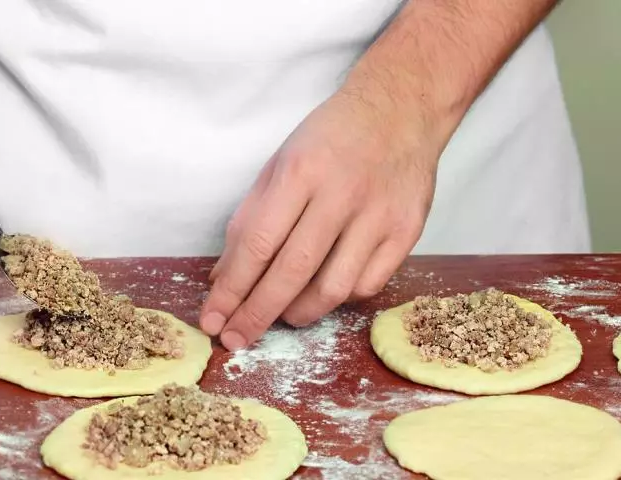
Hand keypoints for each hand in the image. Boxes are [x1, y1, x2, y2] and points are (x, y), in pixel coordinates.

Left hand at [199, 86, 440, 349]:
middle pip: (292, 273)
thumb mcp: (280, 163)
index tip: (213, 319)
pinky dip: (340, 298)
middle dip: (256, 314)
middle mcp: (342, 195)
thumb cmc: (331, 137)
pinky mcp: (407, 232)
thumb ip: (250, 218)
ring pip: (334, 289)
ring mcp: (379, 216)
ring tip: (281, 314)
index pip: (257, 245)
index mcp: (301, 172)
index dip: (231, 290)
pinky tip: (324, 291)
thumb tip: (223, 277)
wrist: (401, 110)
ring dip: (299, 313)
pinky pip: (368, 285)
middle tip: (235, 340)